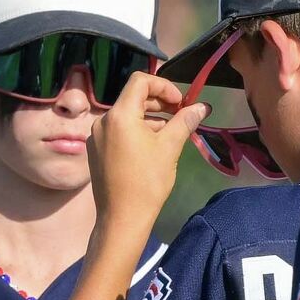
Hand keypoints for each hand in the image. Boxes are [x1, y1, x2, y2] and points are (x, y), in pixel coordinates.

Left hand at [88, 70, 206, 237]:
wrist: (122, 218)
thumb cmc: (147, 181)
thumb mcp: (170, 147)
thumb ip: (185, 121)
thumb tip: (202, 106)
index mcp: (119, 115)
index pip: (140, 81)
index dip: (164, 86)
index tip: (180, 103)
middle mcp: (103, 121)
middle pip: (133, 98)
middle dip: (159, 102)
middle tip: (181, 115)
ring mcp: (96, 137)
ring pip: (126, 116)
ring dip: (150, 118)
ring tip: (171, 132)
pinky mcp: (96, 151)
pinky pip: (118, 131)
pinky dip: (137, 131)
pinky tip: (152, 146)